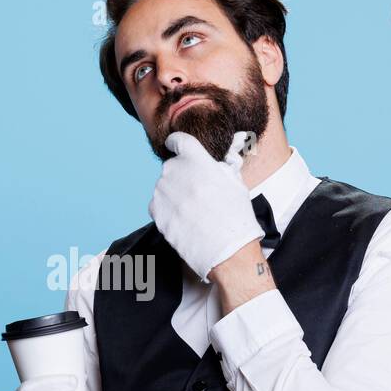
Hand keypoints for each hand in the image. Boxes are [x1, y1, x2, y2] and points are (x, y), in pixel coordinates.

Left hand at [148, 130, 261, 282]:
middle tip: (198, 194)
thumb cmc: (236, 216)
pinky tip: (184, 220)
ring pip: (164, 187)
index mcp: (196, 159)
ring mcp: (162, 192)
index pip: (178, 140)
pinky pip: (158, 205)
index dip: (177, 143)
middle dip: (182, 177)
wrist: (226, 249)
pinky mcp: (155, 212)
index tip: (175, 146)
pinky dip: (167, 210)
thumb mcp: (235, 183)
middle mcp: (174, 171)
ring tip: (194, 211)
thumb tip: (215, 167)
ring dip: (175, 194)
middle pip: (172, 167)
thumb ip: (219, 169)